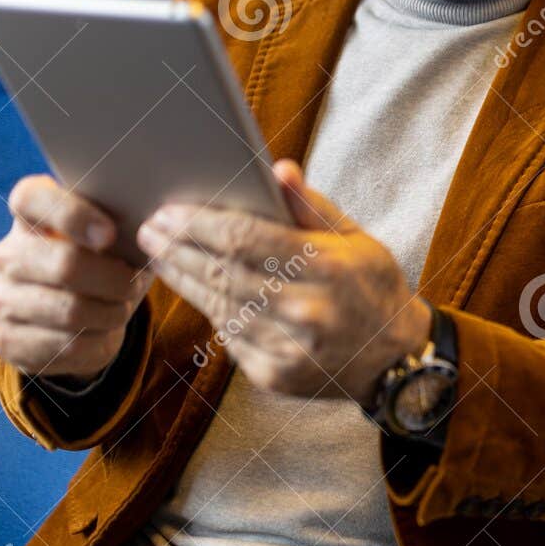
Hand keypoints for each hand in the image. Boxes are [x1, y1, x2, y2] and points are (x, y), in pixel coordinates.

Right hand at [0, 176, 151, 380]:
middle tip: (133, 285)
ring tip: (120, 308)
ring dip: (111, 314)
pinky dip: (98, 343)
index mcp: (29, 215)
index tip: (110, 235)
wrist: (75, 316)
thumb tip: (153, 230)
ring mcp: (0, 297)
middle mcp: (7, 254)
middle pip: (64, 264)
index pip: (31, 198)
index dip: (71, 214)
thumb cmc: (103, 263)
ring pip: (70, 311)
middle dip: (115, 280)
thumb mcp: (114, 238)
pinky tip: (102, 332)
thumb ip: (123, 224)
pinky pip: (66, 346)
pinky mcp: (4, 338)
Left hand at [135, 160, 428, 405]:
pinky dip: (210, 310)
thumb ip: (313, 207)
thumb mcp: (358, 239)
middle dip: (178, 249)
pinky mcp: (274, 376)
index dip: (200, 225)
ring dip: (182, 278)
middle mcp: (306, 312)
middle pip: (222, 273)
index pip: (246, 240)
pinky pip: (229, 337)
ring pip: (218, 306)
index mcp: (329, 269)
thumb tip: (278, 169)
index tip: (169, 211)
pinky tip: (195, 289)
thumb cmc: (373, 288)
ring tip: (159, 254)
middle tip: (150, 228)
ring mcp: (288, 349)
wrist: (394, 360)